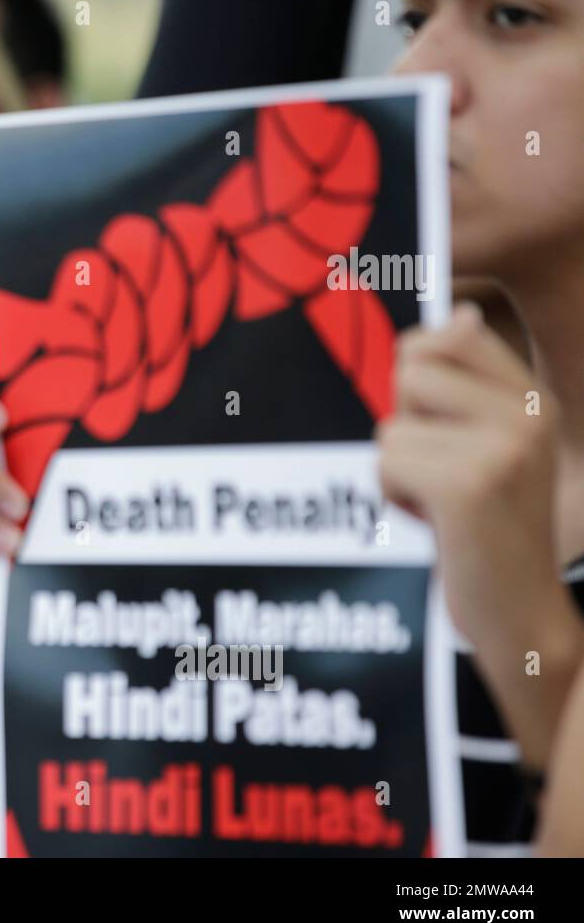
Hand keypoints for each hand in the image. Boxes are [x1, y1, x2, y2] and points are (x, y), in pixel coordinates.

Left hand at [377, 302, 563, 650]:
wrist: (519, 613)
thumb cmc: (486, 528)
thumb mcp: (487, 448)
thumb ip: (462, 386)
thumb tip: (458, 310)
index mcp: (534, 398)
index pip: (450, 334)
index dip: (415, 373)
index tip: (431, 420)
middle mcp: (529, 414)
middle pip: (410, 371)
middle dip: (405, 424)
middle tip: (439, 472)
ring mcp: (504, 447)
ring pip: (392, 424)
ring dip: (397, 468)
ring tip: (439, 501)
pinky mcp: (470, 484)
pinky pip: (387, 460)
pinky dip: (393, 495)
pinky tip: (434, 521)